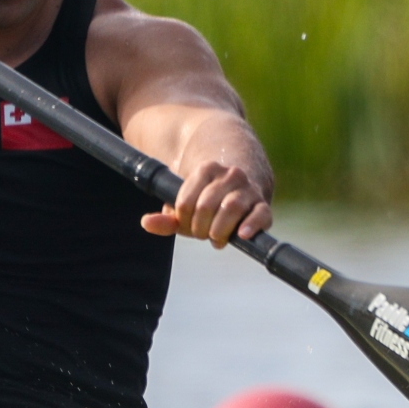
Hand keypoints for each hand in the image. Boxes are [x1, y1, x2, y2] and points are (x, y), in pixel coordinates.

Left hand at [140, 159, 272, 246]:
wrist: (242, 184)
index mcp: (206, 169)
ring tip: (216, 238)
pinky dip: (251, 225)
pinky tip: (242, 235)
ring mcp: (247, 188)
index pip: (185, 203)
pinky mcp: (262, 204)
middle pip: (205, 207)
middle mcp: (229, 175)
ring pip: (231, 209)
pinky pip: (260, 214)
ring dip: (219, 230)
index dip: (183, 221)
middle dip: (200, 228)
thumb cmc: (208, 200)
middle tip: (202, 234)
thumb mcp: (186, 206)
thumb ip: (166, 217)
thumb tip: (146, 223)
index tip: (188, 225)